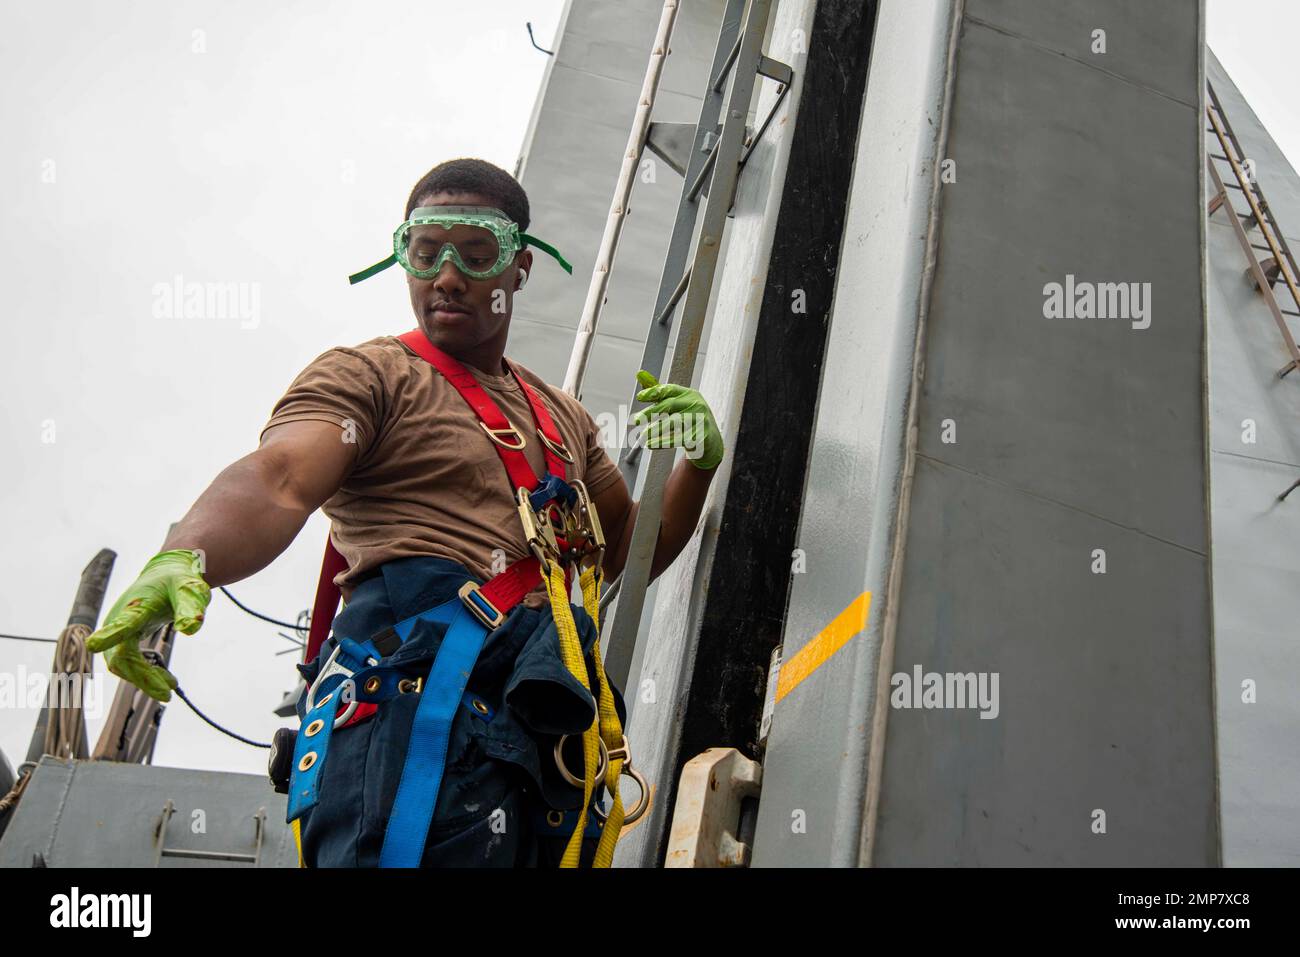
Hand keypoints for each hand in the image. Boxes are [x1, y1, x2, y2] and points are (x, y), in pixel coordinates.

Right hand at [85, 549, 211, 701]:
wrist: (166, 574)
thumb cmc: (179, 581)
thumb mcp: (192, 589)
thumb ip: (191, 607)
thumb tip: (190, 630)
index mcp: (138, 603)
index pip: (124, 621)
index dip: (111, 633)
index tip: (94, 644)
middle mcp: (121, 618)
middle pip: (120, 654)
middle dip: (141, 675)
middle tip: (167, 694)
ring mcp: (118, 630)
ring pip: (121, 663)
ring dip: (143, 678)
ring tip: (170, 686)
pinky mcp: (122, 639)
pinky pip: (126, 663)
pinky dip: (144, 675)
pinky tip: (167, 681)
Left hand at [632, 371, 723, 470]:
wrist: (711, 443)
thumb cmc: (690, 421)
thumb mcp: (676, 405)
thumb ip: (658, 392)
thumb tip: (640, 374)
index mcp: (689, 395)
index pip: (669, 389)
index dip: (653, 392)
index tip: (640, 397)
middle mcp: (697, 404)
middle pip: (670, 405)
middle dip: (651, 412)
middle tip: (636, 419)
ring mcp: (701, 420)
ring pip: (674, 422)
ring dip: (655, 429)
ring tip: (643, 435)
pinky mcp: (701, 436)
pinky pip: (679, 439)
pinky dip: (662, 442)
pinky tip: (651, 444)